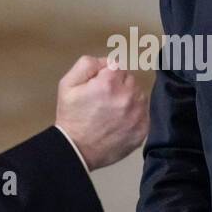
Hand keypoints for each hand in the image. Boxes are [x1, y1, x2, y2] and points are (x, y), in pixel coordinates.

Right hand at [54, 55, 147, 169]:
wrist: (77, 151)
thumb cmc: (71, 117)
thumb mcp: (68, 84)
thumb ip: (88, 64)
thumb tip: (107, 61)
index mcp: (110, 82)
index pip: (117, 66)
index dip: (106, 76)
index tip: (98, 87)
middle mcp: (128, 96)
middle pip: (130, 80)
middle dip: (119, 86)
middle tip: (104, 101)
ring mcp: (138, 114)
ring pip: (139, 96)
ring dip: (129, 100)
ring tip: (112, 112)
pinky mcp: (143, 129)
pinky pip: (143, 113)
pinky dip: (134, 115)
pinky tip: (120, 122)